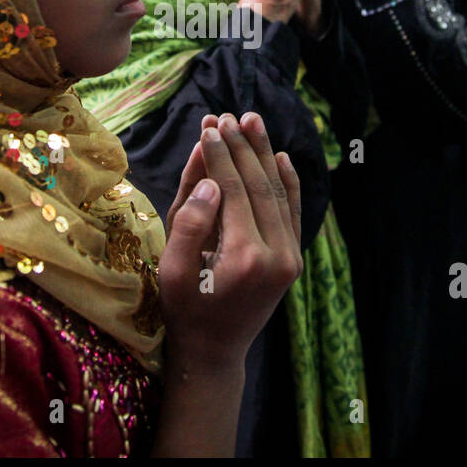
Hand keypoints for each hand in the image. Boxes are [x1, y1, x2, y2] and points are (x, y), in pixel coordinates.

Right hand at [159, 112, 302, 368]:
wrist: (214, 351)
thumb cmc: (184, 311)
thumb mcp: (172, 271)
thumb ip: (189, 224)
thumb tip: (210, 181)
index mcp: (246, 257)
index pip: (234, 191)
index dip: (220, 155)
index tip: (209, 125)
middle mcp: (278, 255)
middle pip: (259, 186)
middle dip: (243, 148)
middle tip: (227, 115)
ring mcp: (291, 258)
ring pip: (279, 194)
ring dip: (265, 155)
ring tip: (252, 120)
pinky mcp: (293, 260)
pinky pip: (292, 212)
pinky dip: (288, 183)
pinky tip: (280, 157)